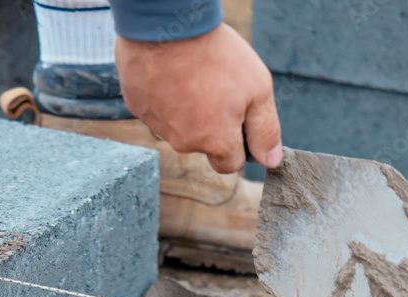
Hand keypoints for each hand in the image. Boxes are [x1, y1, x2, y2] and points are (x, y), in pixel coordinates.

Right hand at [115, 24, 282, 173]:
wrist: (167, 23)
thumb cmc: (217, 54)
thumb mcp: (258, 89)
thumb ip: (265, 130)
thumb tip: (270, 160)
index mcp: (215, 142)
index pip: (230, 163)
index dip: (238, 143)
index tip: (237, 117)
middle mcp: (184, 142)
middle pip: (203, 145)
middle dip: (212, 125)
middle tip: (215, 88)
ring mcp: (157, 126)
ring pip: (178, 128)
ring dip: (187, 111)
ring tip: (193, 76)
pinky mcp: (137, 107)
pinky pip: (156, 110)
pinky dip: (165, 96)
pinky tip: (171, 73)